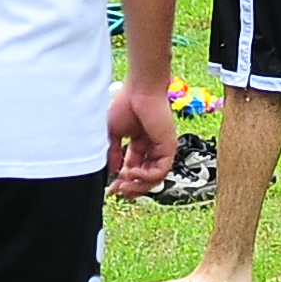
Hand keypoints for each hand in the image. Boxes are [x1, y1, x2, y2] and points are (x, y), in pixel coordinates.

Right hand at [104, 73, 174, 198]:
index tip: (111, 188)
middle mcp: (153, 148)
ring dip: (138, 185)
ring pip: (155, 179)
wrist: (139, 90)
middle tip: (117, 191)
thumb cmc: (127, 104)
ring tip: (124, 183)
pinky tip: (132, 172)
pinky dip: (146, 176)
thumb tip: (112, 171)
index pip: (134, 170)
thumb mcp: (113, 133)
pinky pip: (161, 171)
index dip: (123, 181)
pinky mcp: (169, 147)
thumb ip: (113, 153)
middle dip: (130, 187)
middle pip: (146, 178)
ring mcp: (162, 149)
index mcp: (140, 144)